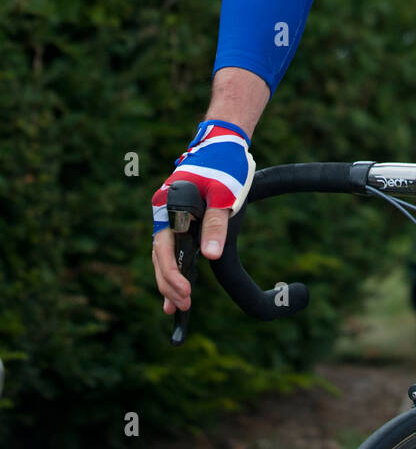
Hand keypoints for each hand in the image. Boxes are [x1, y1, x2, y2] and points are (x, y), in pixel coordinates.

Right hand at [151, 120, 254, 313]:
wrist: (222, 141)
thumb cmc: (223, 164)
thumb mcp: (223, 194)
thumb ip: (216, 224)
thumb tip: (209, 256)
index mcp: (168, 206)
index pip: (164, 249)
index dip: (173, 275)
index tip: (186, 294)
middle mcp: (163, 211)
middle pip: (159, 255)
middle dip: (169, 283)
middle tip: (183, 307)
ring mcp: (169, 214)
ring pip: (163, 252)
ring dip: (169, 278)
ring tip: (176, 306)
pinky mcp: (179, 216)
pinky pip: (172, 245)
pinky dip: (174, 265)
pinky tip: (178, 284)